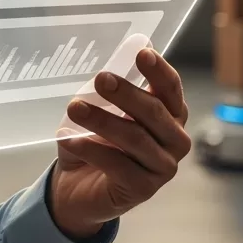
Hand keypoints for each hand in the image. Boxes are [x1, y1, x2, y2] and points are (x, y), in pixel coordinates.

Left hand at [48, 45, 191, 239]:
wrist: (77, 188)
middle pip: (155, 112)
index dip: (158, 71)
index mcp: (170, 115)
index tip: (141, 53)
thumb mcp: (101, 111)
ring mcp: (163, 168)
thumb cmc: (96, 142)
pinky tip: (67, 139)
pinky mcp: (144, 189)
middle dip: (127, 93)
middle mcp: (174, 141)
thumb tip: (108, 67)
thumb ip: (109, 91)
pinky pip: (117, 165)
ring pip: (135, 138)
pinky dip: (90, 149)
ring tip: (74, 108)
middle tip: (101, 79)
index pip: (170, 89)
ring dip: (102, 120)